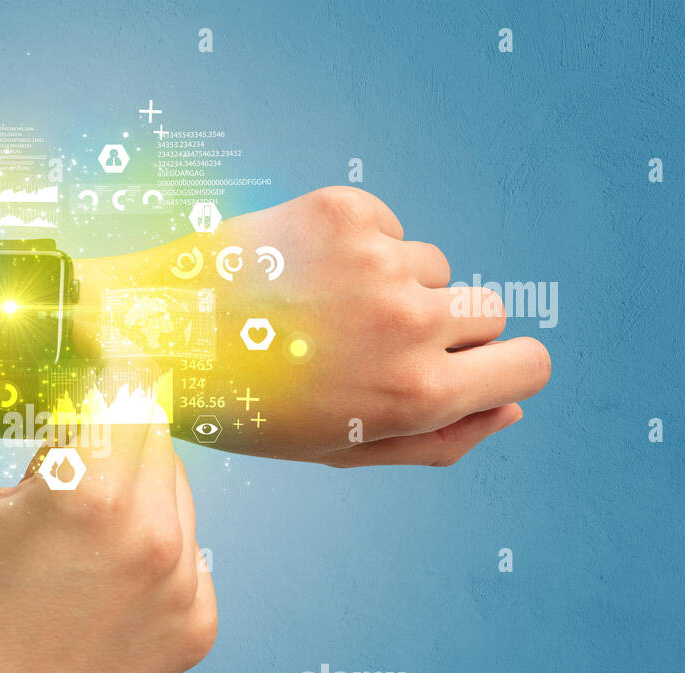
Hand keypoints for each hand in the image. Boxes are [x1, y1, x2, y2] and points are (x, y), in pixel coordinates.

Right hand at [0, 306, 216, 672]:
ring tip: (66, 509)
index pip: (127, 373)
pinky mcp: (200, 621)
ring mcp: (187, 581)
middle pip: (150, 424)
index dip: (104, 337)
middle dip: (104, 409)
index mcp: (92, 492)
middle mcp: (158, 530)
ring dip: (128, 472)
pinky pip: (185, 544)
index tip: (77, 328)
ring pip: (173, 483)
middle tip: (52, 425)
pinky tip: (93, 563)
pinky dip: (147, 534)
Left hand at [125, 187, 551, 465]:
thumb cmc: (247, 405)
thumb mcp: (341, 448)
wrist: (156, 333)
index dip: (498, 369)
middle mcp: (409, 322)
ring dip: (394, 288)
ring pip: (435, 269)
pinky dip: (358, 249)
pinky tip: (300, 273)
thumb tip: (511, 407)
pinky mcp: (346, 212)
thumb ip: (437, 439)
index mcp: (416, 393)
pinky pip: (390, 229)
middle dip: (446, 330)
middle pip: (490, 312)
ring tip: (318, 312)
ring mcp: (380, 260)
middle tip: (368, 346)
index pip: (528, 365)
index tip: (464, 367)